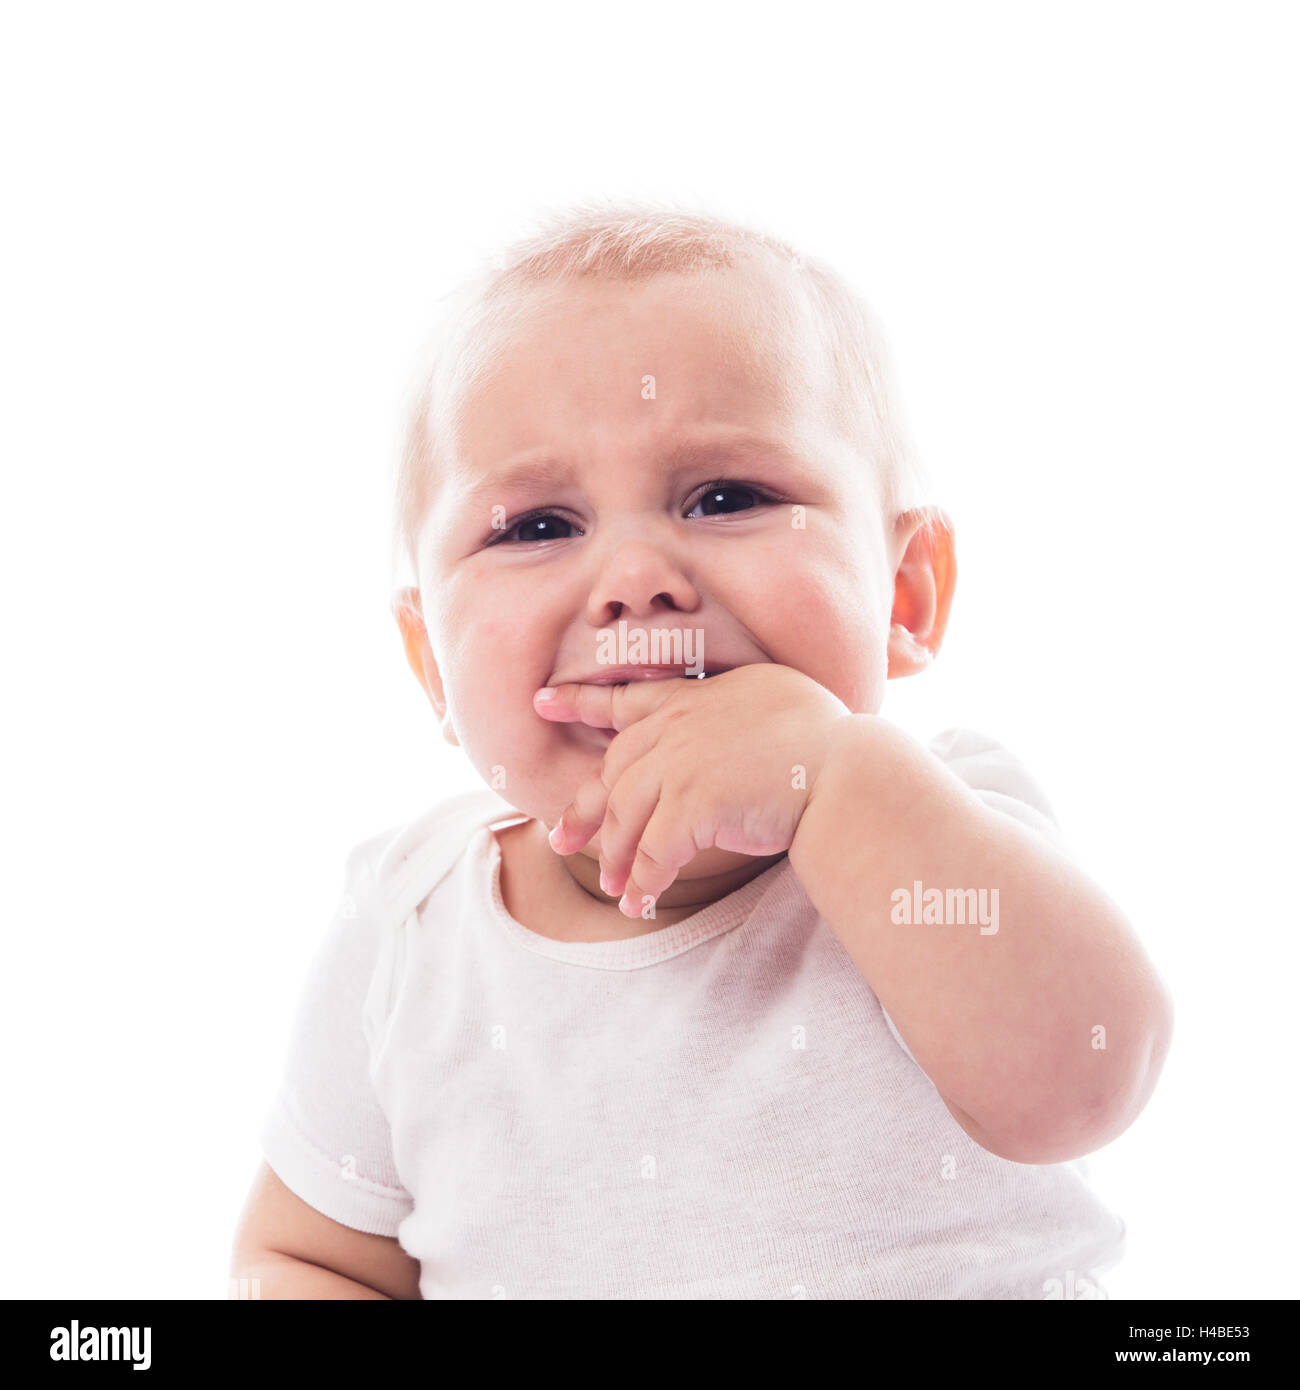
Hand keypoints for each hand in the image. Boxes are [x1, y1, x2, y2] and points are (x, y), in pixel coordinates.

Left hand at [533, 664, 853, 916]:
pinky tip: (642, 903)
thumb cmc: (827, 740)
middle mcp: (679, 725)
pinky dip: (646, 882)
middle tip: (561, 841)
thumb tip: (714, 741)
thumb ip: (730, 713)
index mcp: (695, 698)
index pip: (628, 699)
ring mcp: (682, 762)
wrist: (849, 770)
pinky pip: (655, 853)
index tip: (542, 700)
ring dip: (619, 857)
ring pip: (629, 816)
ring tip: (617, 888)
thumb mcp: (772, 699)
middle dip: (586, 810)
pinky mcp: (693, 803)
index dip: (582, 701)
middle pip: (616, 771)